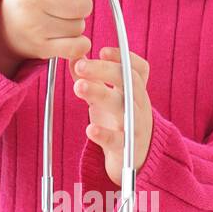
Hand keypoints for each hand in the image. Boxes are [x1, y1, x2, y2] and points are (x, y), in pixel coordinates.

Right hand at [0, 0, 93, 63]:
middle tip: (71, 7)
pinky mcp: (41, 48)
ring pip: (79, 26)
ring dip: (77, 24)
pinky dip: (80, 44)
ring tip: (62, 21)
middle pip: (81, 4)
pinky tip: (71, 39)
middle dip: (83, 6)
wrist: (2, 27)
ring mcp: (35, 27)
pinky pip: (76, 47)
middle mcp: (30, 2)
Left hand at [68, 47, 151, 186]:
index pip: (139, 69)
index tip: (102, 51)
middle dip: (105, 70)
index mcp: (135, 91)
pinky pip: (117, 140)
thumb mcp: (106, 97)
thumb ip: (91, 78)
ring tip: (78, 86)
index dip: (124, 57)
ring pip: (123, 107)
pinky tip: (90, 129)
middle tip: (80, 64)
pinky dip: (104, 134)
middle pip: (129, 82)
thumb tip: (73, 56)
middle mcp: (138, 105)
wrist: (137, 160)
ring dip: (100, 94)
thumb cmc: (119, 120)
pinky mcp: (126, 148)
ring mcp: (134, 126)